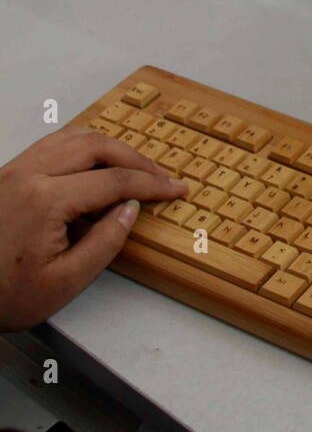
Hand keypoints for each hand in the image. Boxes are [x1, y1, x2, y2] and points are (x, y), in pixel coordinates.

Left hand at [0, 127, 186, 331]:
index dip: (151, 184)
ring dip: (110, 147)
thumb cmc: (2, 295)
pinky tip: (95, 164)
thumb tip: (130, 210)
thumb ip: (104, 243)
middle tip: (160, 176)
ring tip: (133, 167)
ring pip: (73, 137)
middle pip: (96, 146)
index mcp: (44, 200)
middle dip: (135, 159)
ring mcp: (14, 170)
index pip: (113, 181)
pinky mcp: (7, 173)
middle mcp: (28, 174)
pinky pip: (53, 143)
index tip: (175, 189)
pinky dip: (83, 146)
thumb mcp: (64, 283)